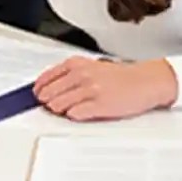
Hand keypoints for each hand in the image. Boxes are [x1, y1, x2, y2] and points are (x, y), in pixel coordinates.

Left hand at [32, 57, 177, 121]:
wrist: (145, 81)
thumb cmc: (120, 76)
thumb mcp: (91, 67)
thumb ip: (70, 75)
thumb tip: (48, 88)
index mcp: (77, 65)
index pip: (46, 78)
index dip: (38, 89)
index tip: (35, 95)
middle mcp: (81, 75)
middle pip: (49, 93)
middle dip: (46, 101)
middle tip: (49, 105)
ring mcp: (90, 90)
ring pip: (59, 105)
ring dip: (58, 110)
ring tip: (65, 110)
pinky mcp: (100, 105)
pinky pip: (75, 114)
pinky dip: (72, 116)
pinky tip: (77, 113)